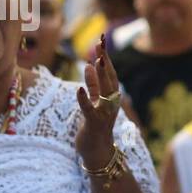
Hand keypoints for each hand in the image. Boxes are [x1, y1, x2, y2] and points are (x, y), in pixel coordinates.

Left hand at [76, 34, 121, 165]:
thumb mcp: (96, 101)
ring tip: (92, 62)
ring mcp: (104, 113)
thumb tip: (90, 63)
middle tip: (100, 45)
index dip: (106, 57)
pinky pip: (89, 109)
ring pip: (103, 93)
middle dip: (104, 62)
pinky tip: (78, 89)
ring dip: (97, 78)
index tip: (101, 41)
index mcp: (112, 97)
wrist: (98, 151)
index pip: (110, 73)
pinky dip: (84, 99)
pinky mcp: (93, 123)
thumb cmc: (95, 125)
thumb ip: (94, 84)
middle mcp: (111, 103)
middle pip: (109, 79)